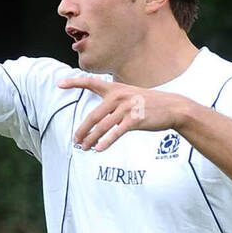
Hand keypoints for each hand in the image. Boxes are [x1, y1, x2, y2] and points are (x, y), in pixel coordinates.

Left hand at [57, 76, 184, 151]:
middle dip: (83, 129)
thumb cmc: (149, 104)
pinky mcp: (135, 119)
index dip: (74, 83)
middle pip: (94, 115)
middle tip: (75, 140)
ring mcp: (127, 107)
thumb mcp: (130, 96)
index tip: (59, 84)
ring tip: (84, 148)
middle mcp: (119, 96)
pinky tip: (98, 149)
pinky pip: (117, 132)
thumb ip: (114, 103)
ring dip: (91, 139)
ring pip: (103, 126)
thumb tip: (99, 118)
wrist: (172, 107)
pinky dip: (106, 142)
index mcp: (116, 88)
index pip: (91, 83)